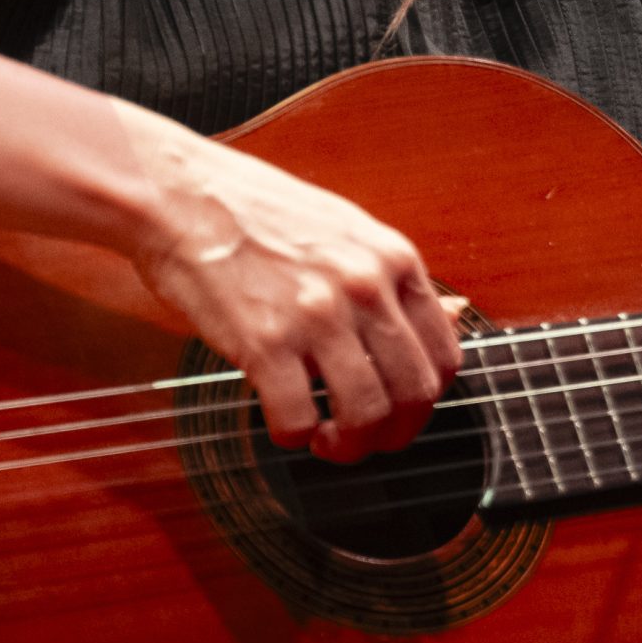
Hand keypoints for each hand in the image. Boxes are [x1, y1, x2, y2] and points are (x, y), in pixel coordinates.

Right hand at [123, 110, 462, 462]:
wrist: (183, 197)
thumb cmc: (262, 212)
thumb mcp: (349, 230)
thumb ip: (398, 279)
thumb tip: (458, 313)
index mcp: (394, 260)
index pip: (445, 356)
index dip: (427, 400)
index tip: (401, 410)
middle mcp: (365, 287)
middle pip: (415, 394)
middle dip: (396, 433)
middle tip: (366, 439)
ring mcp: (317, 315)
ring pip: (365, 415)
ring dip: (349, 446)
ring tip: (326, 438)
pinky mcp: (264, 341)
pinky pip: (298, 420)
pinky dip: (295, 438)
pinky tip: (287, 424)